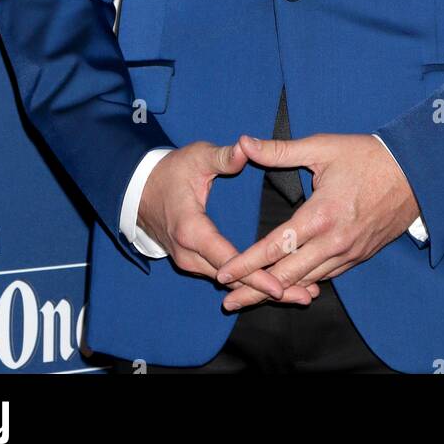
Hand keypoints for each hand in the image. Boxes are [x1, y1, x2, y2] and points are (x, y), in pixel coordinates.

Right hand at [137, 139, 320, 307]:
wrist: (138, 188)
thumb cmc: (170, 171)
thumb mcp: (196, 158)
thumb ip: (223, 157)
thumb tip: (246, 148)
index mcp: (192, 230)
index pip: (228, 260)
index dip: (255, 274)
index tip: (281, 285)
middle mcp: (189, 254)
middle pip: (233, 279)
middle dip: (268, 289)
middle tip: (305, 296)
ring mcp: (188, 261)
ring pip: (229, 283)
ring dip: (261, 289)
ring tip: (299, 294)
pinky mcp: (192, 262)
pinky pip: (222, 276)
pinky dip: (248, 283)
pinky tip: (273, 286)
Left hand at [214, 133, 419, 310]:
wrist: (414, 173)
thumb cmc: (366, 156)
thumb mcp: (322, 148)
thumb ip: (279, 151)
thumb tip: (243, 143)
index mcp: (320, 216)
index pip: (275, 247)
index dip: (247, 263)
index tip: (223, 274)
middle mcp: (333, 242)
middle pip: (287, 276)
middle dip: (255, 290)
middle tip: (227, 300)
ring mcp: (348, 254)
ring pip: (307, 282)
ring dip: (278, 292)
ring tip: (250, 299)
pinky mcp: (359, 257)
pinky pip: (326, 277)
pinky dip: (304, 285)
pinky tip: (290, 289)